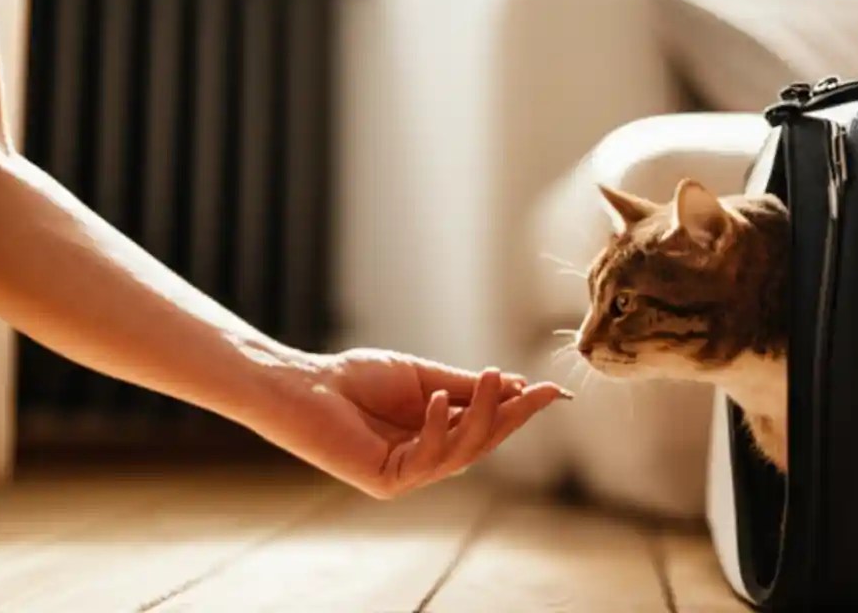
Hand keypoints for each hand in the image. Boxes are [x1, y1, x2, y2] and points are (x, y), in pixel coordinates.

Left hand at [250, 348, 571, 498]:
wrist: (305, 385)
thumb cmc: (356, 378)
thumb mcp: (423, 377)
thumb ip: (463, 387)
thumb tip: (514, 384)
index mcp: (437, 434)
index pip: (486, 427)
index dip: (518, 411)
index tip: (552, 391)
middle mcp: (426, 459)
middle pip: (482, 443)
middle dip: (512, 417)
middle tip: (539, 391)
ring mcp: (408, 474)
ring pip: (462, 451)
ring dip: (482, 414)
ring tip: (493, 377)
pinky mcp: (388, 481)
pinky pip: (426, 457)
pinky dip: (437, 427)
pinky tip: (437, 399)